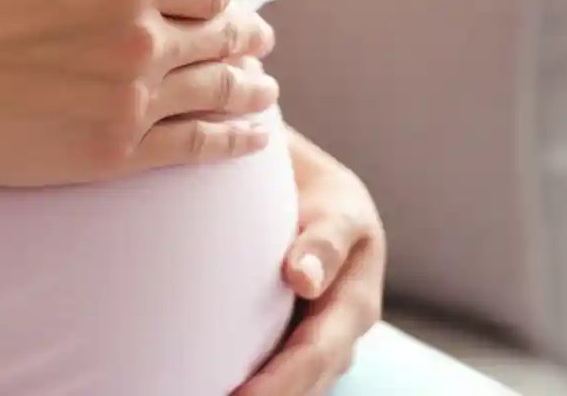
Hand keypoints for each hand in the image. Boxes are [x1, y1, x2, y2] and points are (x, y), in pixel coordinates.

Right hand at [0, 0, 279, 185]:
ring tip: (267, 92)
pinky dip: (233, 140)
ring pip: (218, 92)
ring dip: (251, 90)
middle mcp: (144, 36)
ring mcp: (134, 99)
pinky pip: (196, 146)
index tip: (226, 5)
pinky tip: (254, 138)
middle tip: (262, 43)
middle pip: (223, 38)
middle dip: (249, 39)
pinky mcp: (116, 153)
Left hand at [236, 130, 385, 395]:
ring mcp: (314, 345)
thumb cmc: (326, 196)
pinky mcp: (287, 344)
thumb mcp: (339, 207)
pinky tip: (213, 383)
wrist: (311, 190)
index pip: (314, 355)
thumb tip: (303, 278)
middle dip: (267, 395)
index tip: (240, 394)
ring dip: (258, 391)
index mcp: (356, 306)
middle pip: (302, 382)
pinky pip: (270, 373)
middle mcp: (339, 337)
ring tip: (210, 394)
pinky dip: (249, 382)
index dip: (278, 383)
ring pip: (291, 385)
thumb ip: (326, 239)